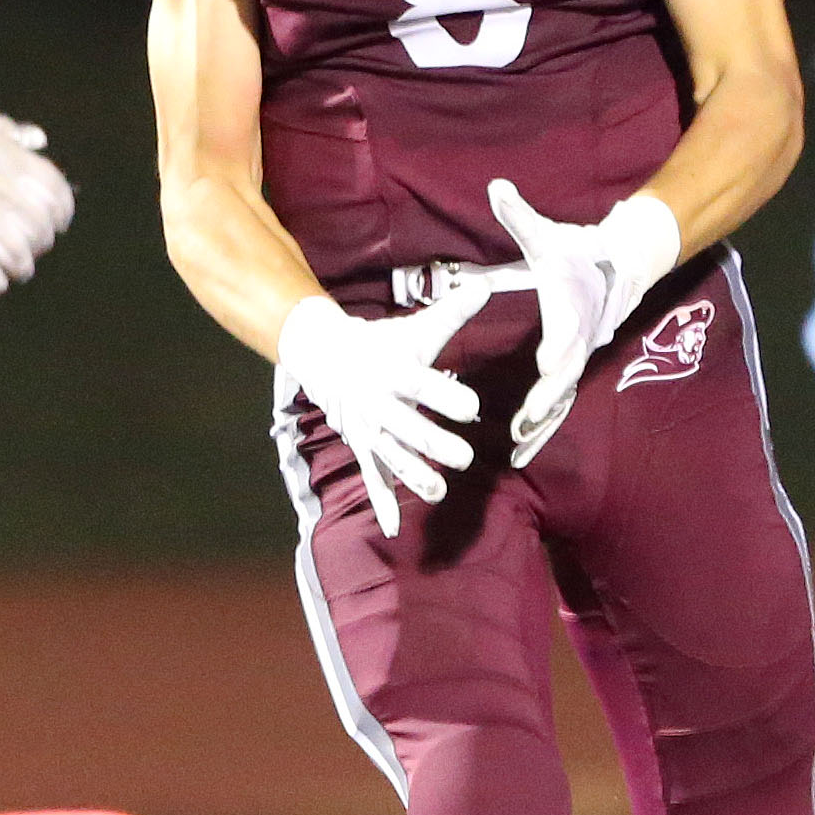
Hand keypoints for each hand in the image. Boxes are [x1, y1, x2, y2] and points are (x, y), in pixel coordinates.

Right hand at [275, 288, 488, 537]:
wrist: (327, 358)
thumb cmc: (384, 343)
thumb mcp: (416, 328)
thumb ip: (453, 312)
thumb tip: (487, 286)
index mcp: (394, 372)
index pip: (421, 385)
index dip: (445, 396)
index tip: (472, 406)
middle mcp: (379, 404)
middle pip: (408, 428)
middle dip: (435, 444)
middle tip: (465, 456)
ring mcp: (368, 430)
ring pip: (392, 458)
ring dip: (414, 476)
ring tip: (439, 491)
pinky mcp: (363, 448)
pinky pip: (373, 478)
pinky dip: (383, 503)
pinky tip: (394, 528)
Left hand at [487, 180, 683, 461]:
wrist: (622, 265)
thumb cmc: (580, 250)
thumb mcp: (547, 234)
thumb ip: (520, 216)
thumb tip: (496, 185)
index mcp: (574, 307)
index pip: (569, 328)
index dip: (560, 346)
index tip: (548, 364)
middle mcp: (581, 338)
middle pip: (568, 372)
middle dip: (550, 397)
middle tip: (527, 420)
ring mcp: (581, 356)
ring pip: (564, 395)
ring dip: (544, 421)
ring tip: (520, 446)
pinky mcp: (575, 366)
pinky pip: (560, 401)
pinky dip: (545, 424)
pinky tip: (524, 448)